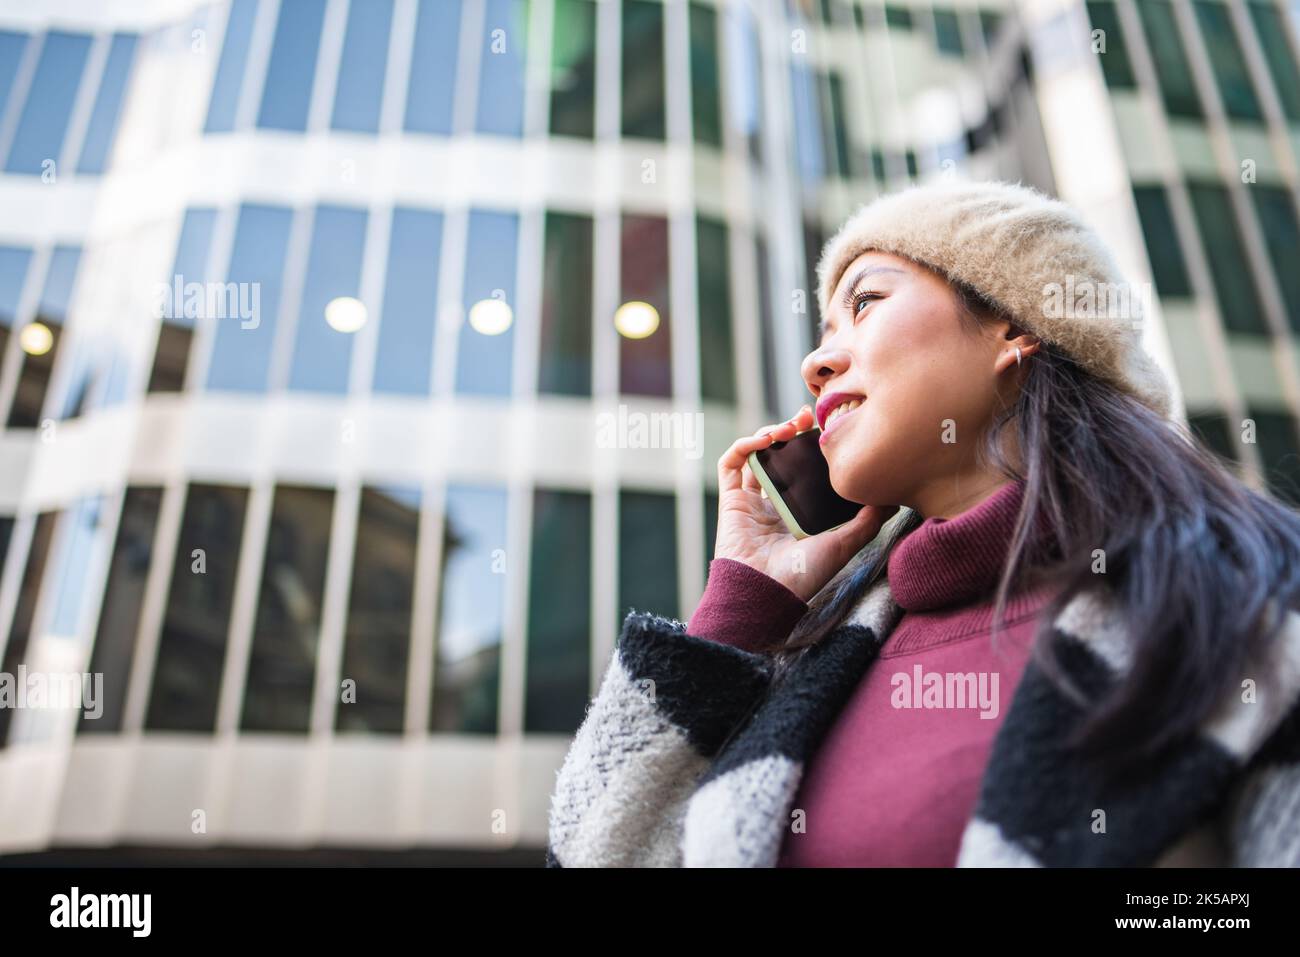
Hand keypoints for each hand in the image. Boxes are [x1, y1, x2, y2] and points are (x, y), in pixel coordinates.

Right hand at [712, 405, 898, 603]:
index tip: (827, 430)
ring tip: (787, 427)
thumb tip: (891, 498)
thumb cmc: (804, 576)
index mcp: (799, 512)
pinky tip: (764, 440)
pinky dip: (744, 446)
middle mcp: (774, 503)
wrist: (767, 592)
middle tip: (805, 417)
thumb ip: (867, 521)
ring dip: (769, 433)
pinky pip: (731, 464)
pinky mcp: (731, 500)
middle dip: (791, 431)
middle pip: (780, 456)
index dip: (813, 447)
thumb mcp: (845, 545)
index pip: (805, 470)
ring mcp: (751, 501)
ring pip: (755, 455)